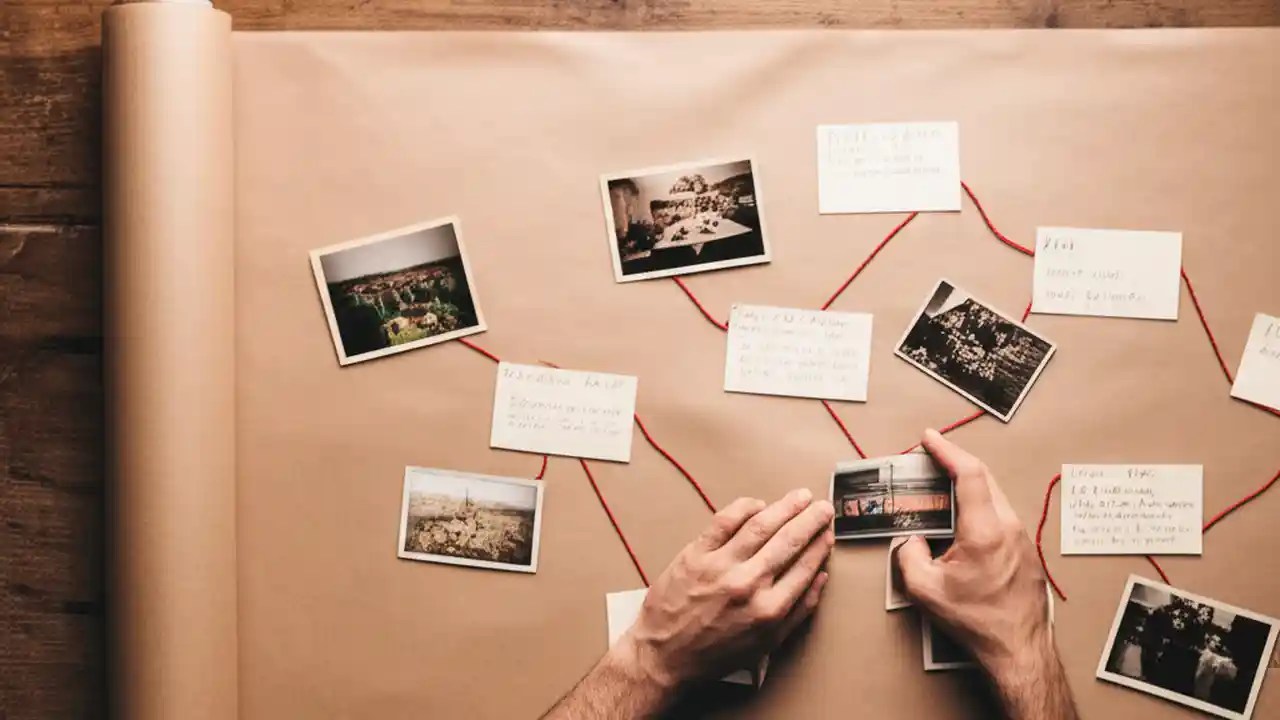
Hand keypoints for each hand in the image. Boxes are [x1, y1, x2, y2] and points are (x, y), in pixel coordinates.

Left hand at [617, 489, 834, 688]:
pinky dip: (744, 508)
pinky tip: (758, 503)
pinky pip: (723, 522)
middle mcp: (748, 585)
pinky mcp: (696, 554)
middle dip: (811, 520)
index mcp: (769, 610)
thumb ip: (799, 612)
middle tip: (823, 507)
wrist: (666, 654)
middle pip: (788, 541)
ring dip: (784, 507)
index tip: (828, 532)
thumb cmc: (716, 652)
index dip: (820, 545)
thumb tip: (820, 577)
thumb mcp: (767, 644)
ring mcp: (720, 566)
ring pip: (760, 526)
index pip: (804, 567)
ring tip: (799, 497)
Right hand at [897, 431, 1075, 719]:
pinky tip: (963, 519)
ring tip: (943, 486)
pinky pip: (1000, 514)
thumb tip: (910, 540)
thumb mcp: (926, 591)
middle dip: (955, 461)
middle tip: (931, 457)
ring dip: (968, 484)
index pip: (968, 474)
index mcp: (984, 531)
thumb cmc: (978, 622)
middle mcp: (1008, 527)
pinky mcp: (1026, 550)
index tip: (929, 438)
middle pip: (983, 477)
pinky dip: (979, 504)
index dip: (946, 450)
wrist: (1019, 649)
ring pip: (994, 495)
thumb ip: (908, 556)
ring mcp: (1021, 538)